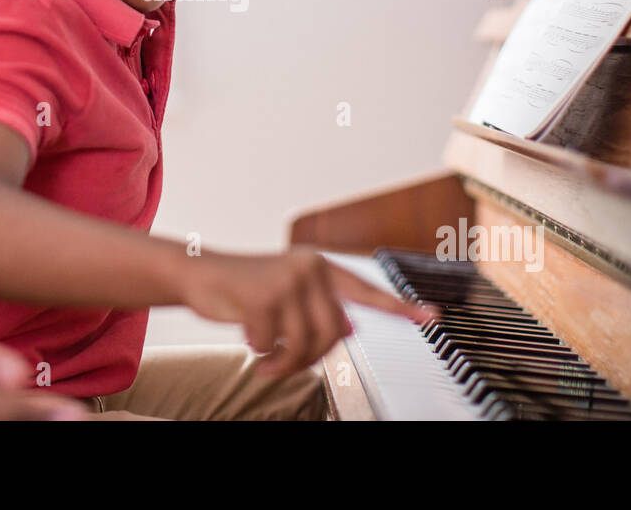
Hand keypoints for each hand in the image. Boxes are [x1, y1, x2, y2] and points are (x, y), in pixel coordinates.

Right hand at [180, 249, 435, 377]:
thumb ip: (320, 308)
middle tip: (284, 364)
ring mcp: (287, 278)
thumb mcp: (288, 295)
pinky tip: (249, 343)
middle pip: (332, 334)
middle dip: (308, 358)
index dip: (400, 307)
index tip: (431, 317)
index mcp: (320, 266)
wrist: (199, 273)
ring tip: (267, 363)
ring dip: (283, 363)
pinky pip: (273, 345)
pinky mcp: (263, 294)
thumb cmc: (245, 288)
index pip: (367, 291)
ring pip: (304, 343)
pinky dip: (261, 353)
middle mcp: (310, 268)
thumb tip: (349, 329)